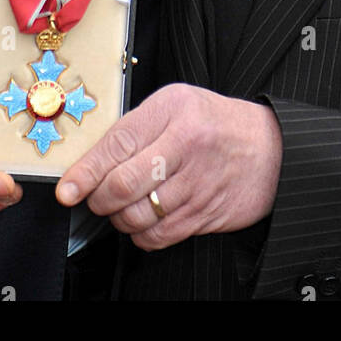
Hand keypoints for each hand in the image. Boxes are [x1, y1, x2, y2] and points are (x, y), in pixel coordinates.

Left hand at [55, 84, 281, 250]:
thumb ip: (137, 126)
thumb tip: (93, 161)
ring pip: (137, 215)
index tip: (67, 189)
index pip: (117, 144)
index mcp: (173, 110)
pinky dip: (140, 235)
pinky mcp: (205, 215)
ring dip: (118, 218)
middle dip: (98, 198)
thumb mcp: (177, 104)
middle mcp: (185, 146)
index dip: (85, 172)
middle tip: (94, 196)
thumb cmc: (217, 123)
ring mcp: (197, 184)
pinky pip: (158, 236)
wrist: (272, 148)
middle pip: (123, 186)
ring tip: (121, 205)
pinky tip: (144, 220)